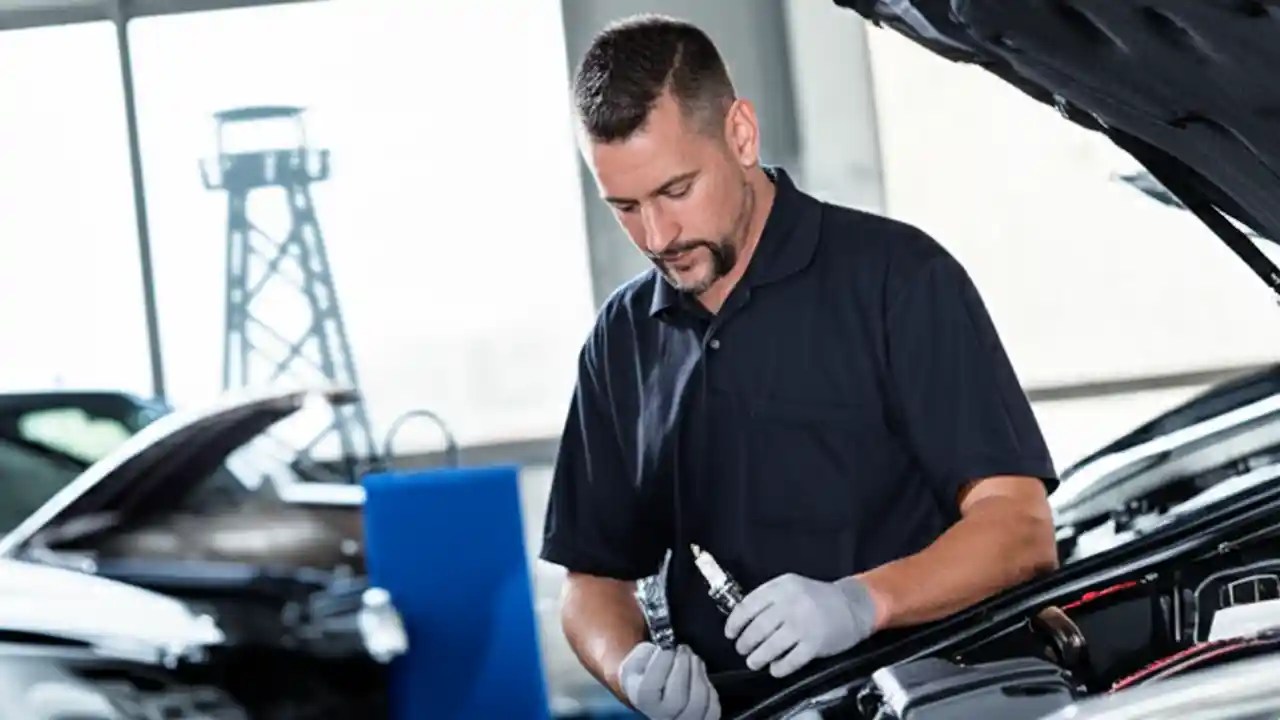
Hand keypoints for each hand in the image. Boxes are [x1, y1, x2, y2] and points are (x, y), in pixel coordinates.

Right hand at [618, 642, 720, 719]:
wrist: (654, 691)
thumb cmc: (645, 672)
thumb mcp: (637, 660)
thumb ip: (646, 653)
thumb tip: (666, 647)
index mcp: (642, 702)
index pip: (649, 689)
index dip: (661, 663)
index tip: (667, 645)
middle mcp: (660, 717)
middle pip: (677, 700)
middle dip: (683, 666)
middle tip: (683, 649)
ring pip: (697, 704)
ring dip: (698, 674)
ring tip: (693, 658)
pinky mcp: (701, 719)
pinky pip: (712, 709)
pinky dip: (709, 688)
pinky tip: (700, 676)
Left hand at [724, 574, 877, 677]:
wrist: (853, 606)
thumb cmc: (816, 598)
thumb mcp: (791, 587)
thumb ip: (769, 599)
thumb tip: (740, 620)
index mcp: (782, 586)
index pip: (748, 606)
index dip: (735, 623)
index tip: (730, 633)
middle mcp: (792, 604)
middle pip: (757, 628)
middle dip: (745, 643)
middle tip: (742, 649)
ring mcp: (804, 625)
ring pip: (771, 646)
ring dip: (757, 657)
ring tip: (754, 662)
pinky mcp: (815, 644)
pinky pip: (790, 661)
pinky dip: (779, 667)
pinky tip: (775, 669)